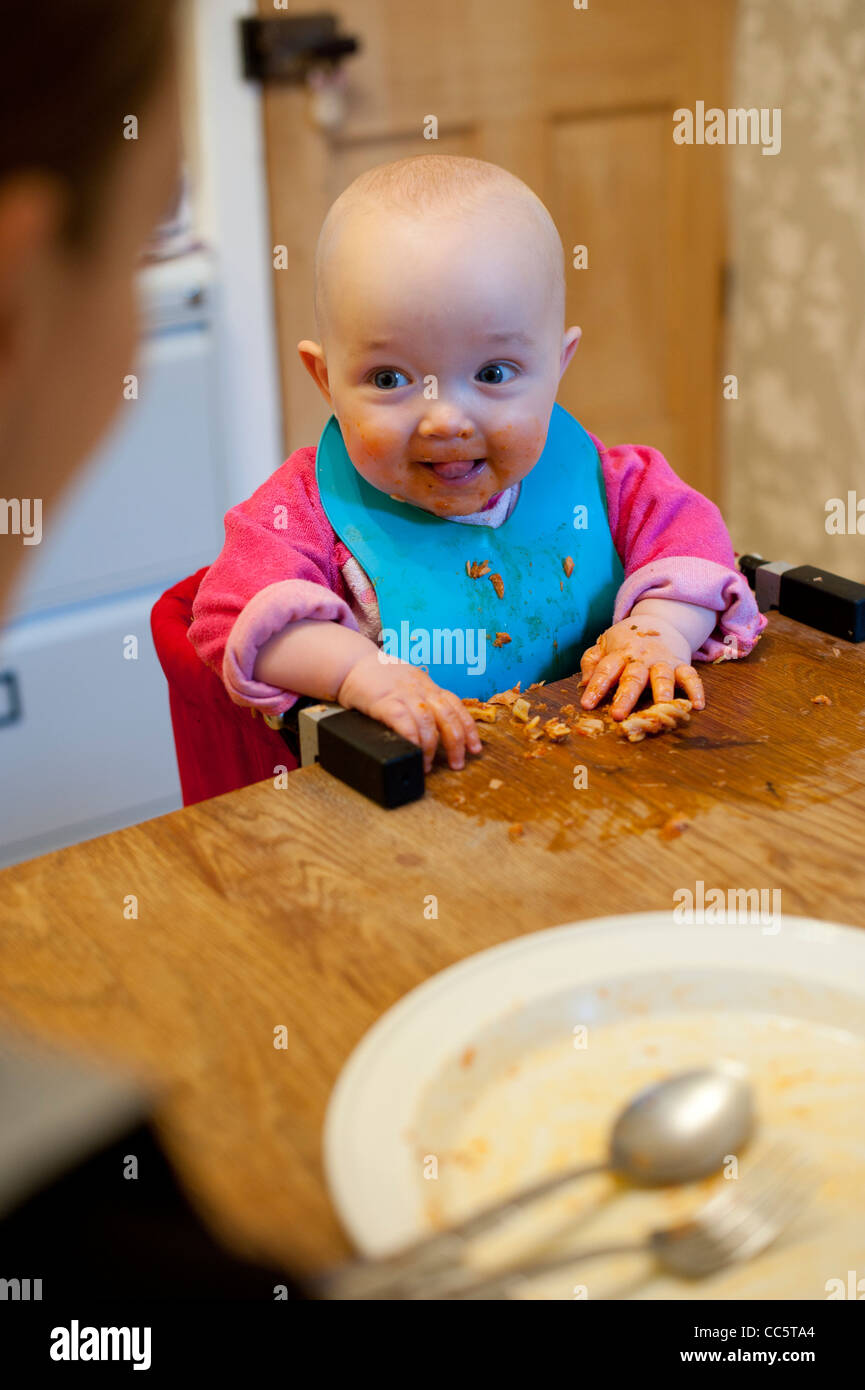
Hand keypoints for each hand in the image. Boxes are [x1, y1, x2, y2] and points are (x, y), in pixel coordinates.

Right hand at [338, 654, 482, 771]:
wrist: (350, 664)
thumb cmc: (377, 678)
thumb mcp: (406, 685)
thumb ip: (420, 702)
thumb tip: (434, 732)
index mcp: (428, 685)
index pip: (457, 706)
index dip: (469, 728)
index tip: (475, 748)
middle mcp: (420, 688)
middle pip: (448, 716)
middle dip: (456, 743)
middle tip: (457, 763)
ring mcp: (403, 694)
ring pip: (429, 721)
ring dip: (432, 746)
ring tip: (428, 765)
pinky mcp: (385, 701)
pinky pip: (404, 721)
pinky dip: (412, 738)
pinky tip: (413, 751)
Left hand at [579, 615, 704, 718]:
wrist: (660, 620)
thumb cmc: (626, 640)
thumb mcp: (604, 644)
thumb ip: (592, 661)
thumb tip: (583, 682)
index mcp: (620, 653)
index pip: (606, 670)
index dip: (596, 687)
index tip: (587, 705)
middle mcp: (642, 658)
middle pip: (634, 677)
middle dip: (626, 696)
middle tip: (618, 715)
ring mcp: (663, 661)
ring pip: (663, 677)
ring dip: (663, 692)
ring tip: (661, 707)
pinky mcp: (682, 664)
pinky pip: (691, 676)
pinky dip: (696, 690)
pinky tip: (697, 705)